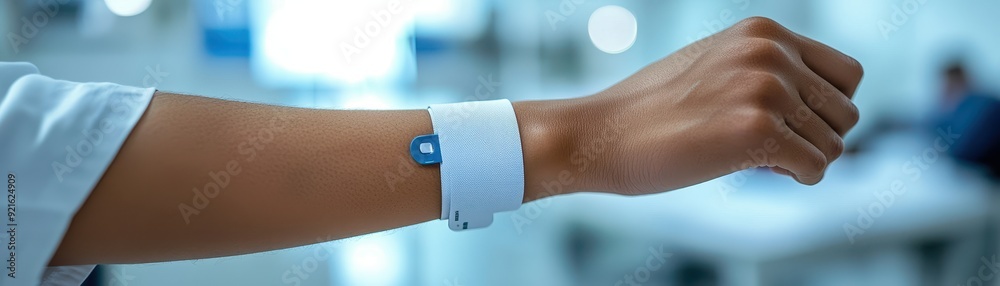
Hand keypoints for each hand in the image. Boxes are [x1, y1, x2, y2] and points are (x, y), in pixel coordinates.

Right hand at [517, 17, 862, 197]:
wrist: (600, 134)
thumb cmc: (651, 111)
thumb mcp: (714, 66)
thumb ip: (765, 70)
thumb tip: (819, 107)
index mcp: (763, 32)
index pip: (847, 74)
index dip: (823, 108)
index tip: (787, 124)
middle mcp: (771, 52)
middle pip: (846, 112)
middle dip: (814, 137)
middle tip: (767, 147)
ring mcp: (765, 88)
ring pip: (834, 143)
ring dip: (801, 159)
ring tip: (753, 156)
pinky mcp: (756, 130)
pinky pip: (815, 168)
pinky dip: (793, 177)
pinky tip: (753, 169)